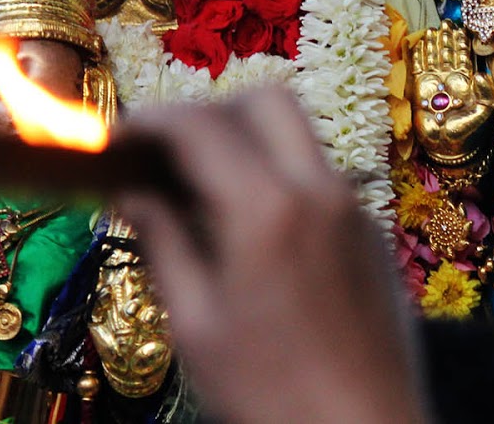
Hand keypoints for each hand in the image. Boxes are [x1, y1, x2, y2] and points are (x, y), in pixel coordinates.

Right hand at [117, 90, 432, 423]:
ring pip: (301, 133)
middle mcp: (321, 191)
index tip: (120, 135)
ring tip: (203, 191)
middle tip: (168, 153)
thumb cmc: (270, 395)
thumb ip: (164, 244)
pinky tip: (249, 225)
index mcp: (268, 210)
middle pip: (267, 100)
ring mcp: (355, 208)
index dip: (154, 120)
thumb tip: (132, 192)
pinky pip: (322, 174)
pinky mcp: (372, 232)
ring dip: (251, 138)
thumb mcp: (197, 326)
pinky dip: (282, 173)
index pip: (204, 126)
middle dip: (213, 111)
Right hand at [410, 23, 493, 163]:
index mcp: (465, 82)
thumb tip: (480, 74)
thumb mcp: (484, 112)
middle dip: (446, 38)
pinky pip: (417, 69)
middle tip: (445, 22)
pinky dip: (417, 56)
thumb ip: (486, 93)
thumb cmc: (468, 131)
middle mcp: (449, 80)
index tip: (460, 29)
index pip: (463, 57)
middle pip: (447, 54)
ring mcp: (434, 84)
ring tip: (432, 29)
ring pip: (433, 58)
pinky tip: (417, 44)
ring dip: (432, 44)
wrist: (446, 146)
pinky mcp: (419, 90)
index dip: (461, 43)